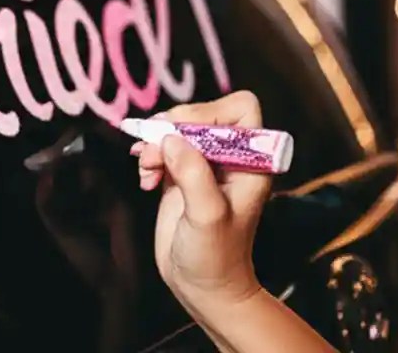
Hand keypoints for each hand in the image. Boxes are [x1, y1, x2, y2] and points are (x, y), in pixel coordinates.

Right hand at [131, 91, 271, 312]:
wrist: (203, 286)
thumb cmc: (215, 256)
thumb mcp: (207, 215)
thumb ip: (193, 173)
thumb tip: (171, 139)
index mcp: (252, 161)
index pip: (241, 110)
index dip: (212, 114)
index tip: (185, 135)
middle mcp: (231, 157)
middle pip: (203, 114)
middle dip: (174, 127)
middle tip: (153, 148)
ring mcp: (205, 164)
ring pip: (178, 128)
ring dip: (156, 142)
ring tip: (146, 167)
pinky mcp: (181, 173)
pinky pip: (163, 147)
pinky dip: (148, 155)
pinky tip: (145, 179)